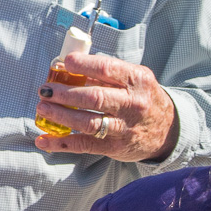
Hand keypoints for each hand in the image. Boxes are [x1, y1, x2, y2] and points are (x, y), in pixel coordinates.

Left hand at [35, 51, 178, 162]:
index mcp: (137, 80)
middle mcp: (132, 104)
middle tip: (46, 89)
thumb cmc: (142, 98)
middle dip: (65, 93)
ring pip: (87, 123)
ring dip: (60, 116)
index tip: (65, 63)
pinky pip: (84, 146)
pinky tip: (43, 140)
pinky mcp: (114, 147)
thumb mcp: (134, 78)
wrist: (168, 131)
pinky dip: (60, 143)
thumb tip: (67, 66)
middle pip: (94, 98)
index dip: (83, 65)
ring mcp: (123, 128)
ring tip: (42, 108)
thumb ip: (105, 72)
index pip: (107, 69)